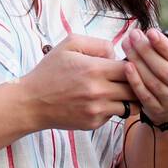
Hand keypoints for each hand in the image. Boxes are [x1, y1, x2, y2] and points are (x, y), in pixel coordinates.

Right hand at [16, 34, 137, 131]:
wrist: (31, 102)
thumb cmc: (50, 71)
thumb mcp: (69, 45)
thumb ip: (98, 44)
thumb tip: (116, 53)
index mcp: (94, 70)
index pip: (131, 68)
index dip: (134, 65)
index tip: (128, 64)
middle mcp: (98, 92)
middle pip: (135, 89)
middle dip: (135, 82)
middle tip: (128, 78)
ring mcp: (97, 110)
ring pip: (131, 106)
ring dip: (128, 98)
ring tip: (120, 90)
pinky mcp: (93, 123)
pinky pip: (115, 115)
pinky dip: (113, 108)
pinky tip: (101, 101)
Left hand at [122, 27, 167, 122]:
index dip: (165, 46)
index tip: (151, 31)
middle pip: (163, 69)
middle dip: (146, 50)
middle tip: (134, 35)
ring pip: (152, 80)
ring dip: (137, 61)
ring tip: (127, 45)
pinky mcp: (156, 109)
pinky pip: (144, 94)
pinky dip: (134, 80)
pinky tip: (127, 65)